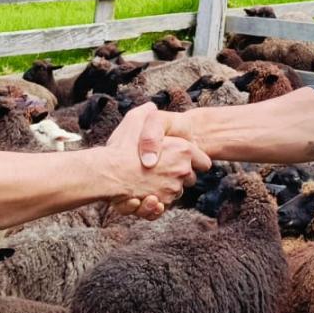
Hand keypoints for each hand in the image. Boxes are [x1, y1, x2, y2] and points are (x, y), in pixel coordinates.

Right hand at [104, 103, 208, 218]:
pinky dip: (155, 204)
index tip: (182, 159)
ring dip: (164, 188)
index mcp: (183, 150)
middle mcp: (182, 171)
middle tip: (159, 168)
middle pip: (190, 178)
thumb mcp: (135, 118)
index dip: (193, 160)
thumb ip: (147, 111)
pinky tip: (144, 194)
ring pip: (175, 192)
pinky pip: (164, 206)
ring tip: (146, 180)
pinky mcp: (161, 204)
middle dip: (178, 175)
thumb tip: (151, 106)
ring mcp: (172, 190)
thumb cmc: (122, 145)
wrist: (109, 173)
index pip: (204, 162)